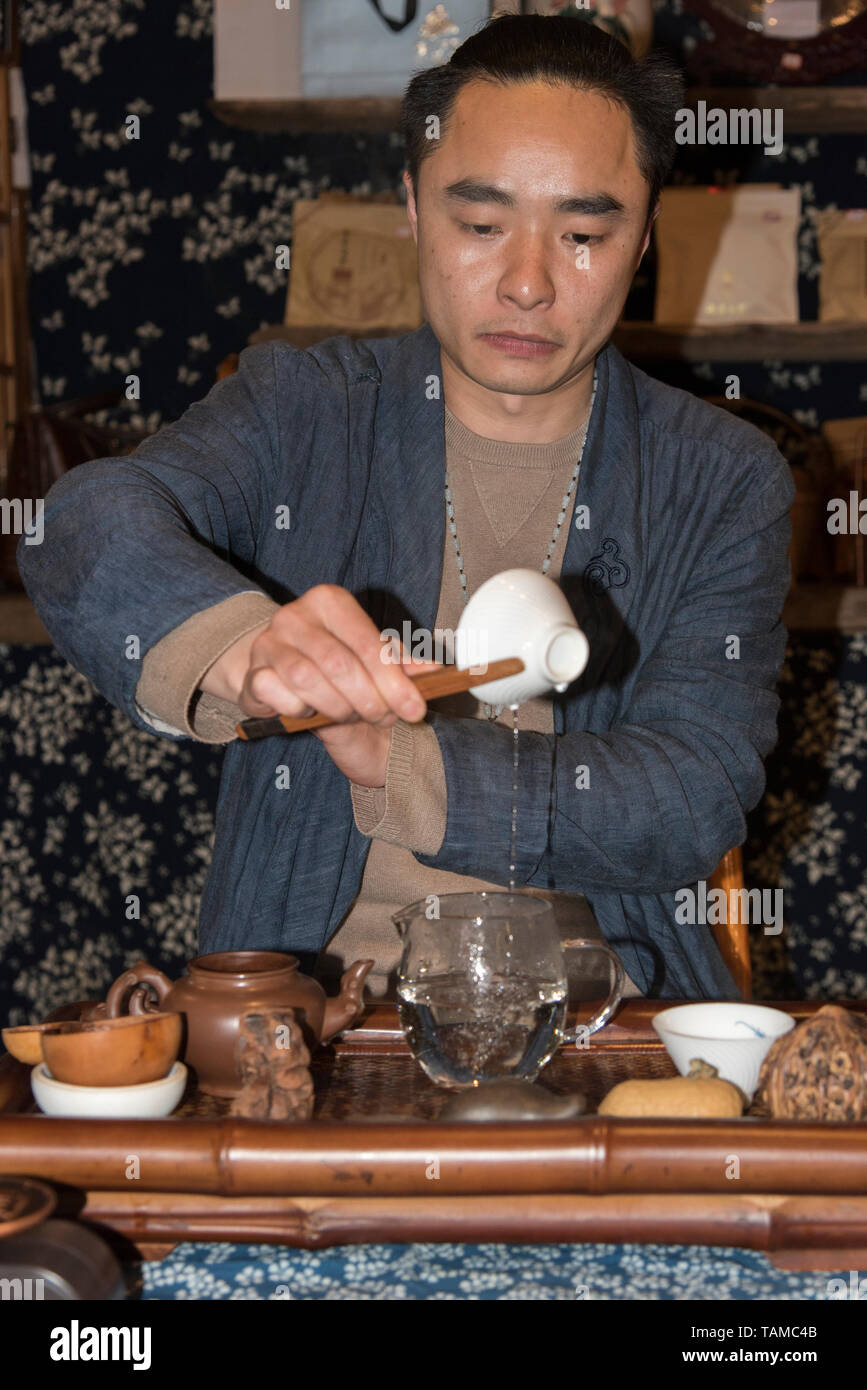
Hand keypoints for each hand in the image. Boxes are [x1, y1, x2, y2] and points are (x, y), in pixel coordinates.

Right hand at [200, 586, 438, 785]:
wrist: (283, 678)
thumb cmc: (337, 664)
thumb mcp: (373, 658)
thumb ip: (401, 663)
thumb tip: (434, 670)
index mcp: (329, 601)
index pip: (368, 642)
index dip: (395, 681)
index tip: (415, 710)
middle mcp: (295, 615)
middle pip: (339, 664)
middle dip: (368, 700)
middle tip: (383, 717)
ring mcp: (268, 643)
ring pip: (307, 681)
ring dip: (337, 708)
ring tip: (350, 714)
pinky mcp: (251, 673)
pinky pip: (277, 695)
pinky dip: (300, 710)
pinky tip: (311, 712)